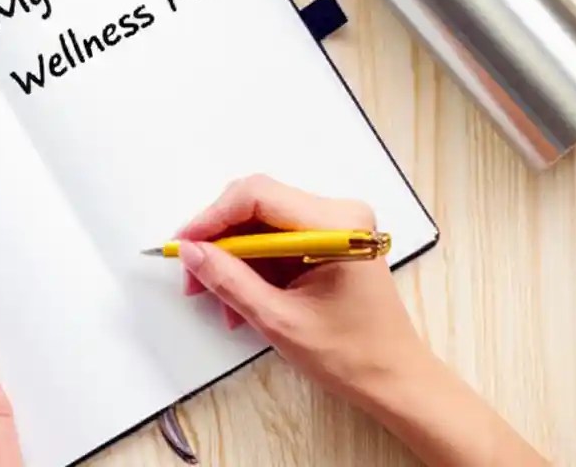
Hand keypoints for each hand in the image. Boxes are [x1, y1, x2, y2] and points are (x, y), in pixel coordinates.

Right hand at [177, 174, 547, 465]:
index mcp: (335, 224)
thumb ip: (230, 281)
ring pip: (260, 224)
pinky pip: (274, 240)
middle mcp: (337, 213)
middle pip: (255, 205)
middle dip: (218, 240)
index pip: (257, 196)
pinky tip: (240, 299)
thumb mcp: (280, 320)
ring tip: (218, 299)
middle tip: (192, 277)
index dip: (211, 218)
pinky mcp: (326, 240)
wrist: (394, 379)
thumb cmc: (351, 355)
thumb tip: (190, 252)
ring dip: (232, 259)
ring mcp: (333, 225)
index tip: (182, 247)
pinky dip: (251, 267)